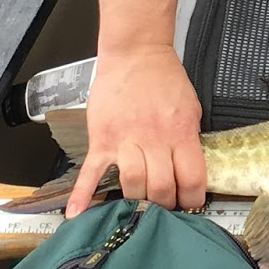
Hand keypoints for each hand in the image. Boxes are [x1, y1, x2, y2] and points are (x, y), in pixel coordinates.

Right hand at [66, 44, 206, 216]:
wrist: (136, 54)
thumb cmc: (165, 79)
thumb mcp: (190, 107)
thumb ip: (189, 139)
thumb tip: (190, 168)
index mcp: (181, 132)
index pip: (192, 179)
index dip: (192, 200)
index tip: (189, 206)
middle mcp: (155, 140)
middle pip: (161, 188)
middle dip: (164, 205)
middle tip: (163, 208)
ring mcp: (126, 141)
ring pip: (133, 184)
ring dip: (136, 202)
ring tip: (138, 207)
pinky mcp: (102, 140)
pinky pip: (91, 172)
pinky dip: (82, 195)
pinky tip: (76, 215)